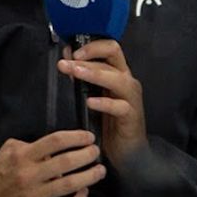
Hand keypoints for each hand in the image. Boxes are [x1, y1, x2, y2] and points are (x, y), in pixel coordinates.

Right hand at [0, 130, 105, 196]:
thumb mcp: (7, 151)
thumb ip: (28, 145)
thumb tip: (54, 146)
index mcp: (21, 157)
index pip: (55, 142)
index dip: (76, 137)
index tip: (87, 137)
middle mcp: (29, 176)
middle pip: (67, 161)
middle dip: (88, 155)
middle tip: (95, 152)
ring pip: (71, 184)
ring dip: (90, 176)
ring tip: (99, 170)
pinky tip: (84, 192)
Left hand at [57, 40, 147, 167]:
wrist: (127, 150)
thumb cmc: (109, 120)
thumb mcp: (93, 94)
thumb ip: (82, 77)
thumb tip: (67, 60)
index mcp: (118, 73)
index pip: (109, 48)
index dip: (90, 46)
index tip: (69, 50)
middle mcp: (126, 81)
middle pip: (112, 57)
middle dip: (86, 57)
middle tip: (65, 62)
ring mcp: (131, 98)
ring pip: (117, 78)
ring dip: (94, 73)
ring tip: (75, 72)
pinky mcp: (131, 116)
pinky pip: (120, 106)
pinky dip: (104, 103)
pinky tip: (90, 102)